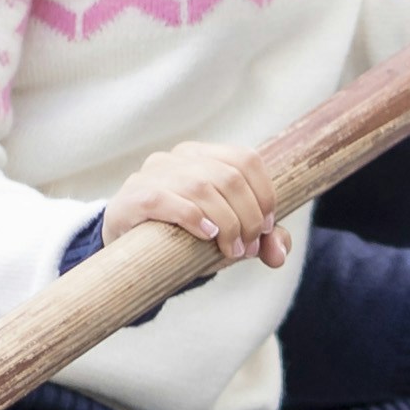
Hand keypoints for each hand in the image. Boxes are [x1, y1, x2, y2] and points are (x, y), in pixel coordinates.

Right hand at [105, 140, 289, 267]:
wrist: (129, 252)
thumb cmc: (184, 237)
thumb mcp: (227, 237)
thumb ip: (258, 240)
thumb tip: (280, 254)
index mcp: (204, 155)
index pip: (246, 160)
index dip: (264, 194)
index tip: (266, 228)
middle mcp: (179, 157)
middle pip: (229, 177)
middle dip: (248, 216)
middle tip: (248, 248)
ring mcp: (153, 174)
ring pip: (201, 187)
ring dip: (226, 222)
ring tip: (231, 249)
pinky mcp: (133, 197)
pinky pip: (165, 199)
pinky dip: (192, 217)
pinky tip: (206, 235)